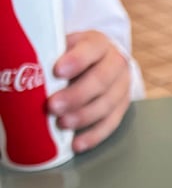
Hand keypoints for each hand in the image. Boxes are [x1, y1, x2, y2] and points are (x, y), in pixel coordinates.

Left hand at [47, 30, 131, 152]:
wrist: (101, 59)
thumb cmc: (75, 54)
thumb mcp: (66, 45)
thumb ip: (55, 56)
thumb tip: (33, 75)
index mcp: (99, 44)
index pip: (91, 50)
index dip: (76, 61)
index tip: (57, 72)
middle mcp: (116, 64)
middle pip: (101, 81)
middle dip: (76, 96)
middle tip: (53, 106)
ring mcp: (123, 87)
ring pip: (107, 105)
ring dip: (83, 117)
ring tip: (62, 124)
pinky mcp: (123, 107)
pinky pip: (111, 124)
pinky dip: (93, 136)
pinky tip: (78, 143)